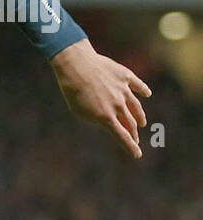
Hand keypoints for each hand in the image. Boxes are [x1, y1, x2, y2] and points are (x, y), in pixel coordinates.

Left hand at [50, 38, 150, 158]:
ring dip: (139, 116)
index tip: (137, 155)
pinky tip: (147, 94)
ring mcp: (123, 90)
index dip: (130, 147)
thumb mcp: (79, 111)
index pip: (122, 136)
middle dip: (133, 133)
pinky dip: (143, 90)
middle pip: (130, 123)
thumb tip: (109, 123)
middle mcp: (118, 105)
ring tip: (141, 122)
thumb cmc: (73, 90)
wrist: (76, 65)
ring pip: (136, 106)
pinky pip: (137, 85)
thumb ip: (96, 119)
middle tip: (135, 138)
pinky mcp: (125, 76)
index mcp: (106, 117)